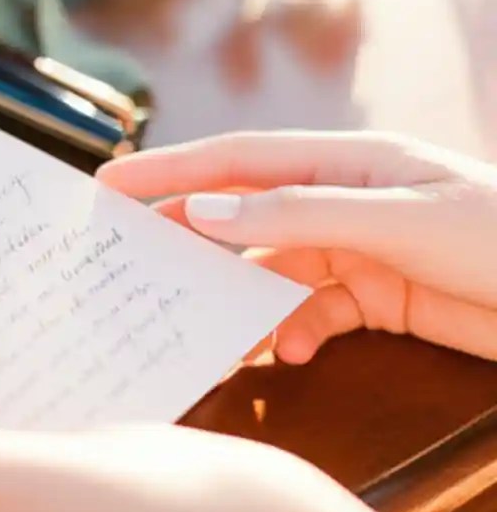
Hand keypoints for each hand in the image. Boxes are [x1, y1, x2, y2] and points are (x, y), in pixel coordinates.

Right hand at [96, 131, 496, 363]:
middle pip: (243, 215)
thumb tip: (209, 210)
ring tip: (210, 326)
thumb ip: (301, 214)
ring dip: (240, 299)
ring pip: (270, 272)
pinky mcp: (373, 295)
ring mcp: (356, 248)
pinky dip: (292, 332)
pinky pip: (309, 312)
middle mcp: (342, 200)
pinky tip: (292, 350)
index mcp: (347, 162)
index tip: (109, 186)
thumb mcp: (401, 219)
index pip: (239, 161)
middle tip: (130, 260)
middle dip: (189, 237)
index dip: (171, 170)